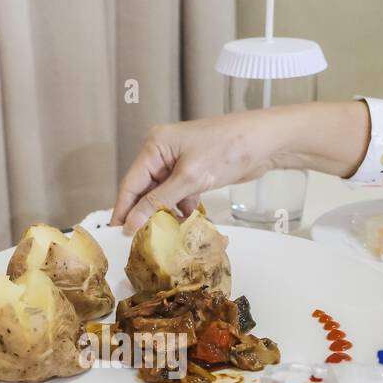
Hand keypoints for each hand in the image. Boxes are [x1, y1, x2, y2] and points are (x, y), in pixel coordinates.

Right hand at [111, 110, 287, 233]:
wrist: (265, 142)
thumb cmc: (228, 149)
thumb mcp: (190, 178)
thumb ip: (159, 201)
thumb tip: (132, 223)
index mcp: (155, 146)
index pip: (131, 183)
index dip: (124, 210)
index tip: (117, 234)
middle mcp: (162, 153)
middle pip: (144, 190)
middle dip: (144, 214)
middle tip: (140, 241)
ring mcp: (178, 163)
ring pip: (161, 195)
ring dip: (164, 214)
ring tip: (164, 235)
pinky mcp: (193, 172)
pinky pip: (178, 195)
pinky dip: (181, 209)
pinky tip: (185, 223)